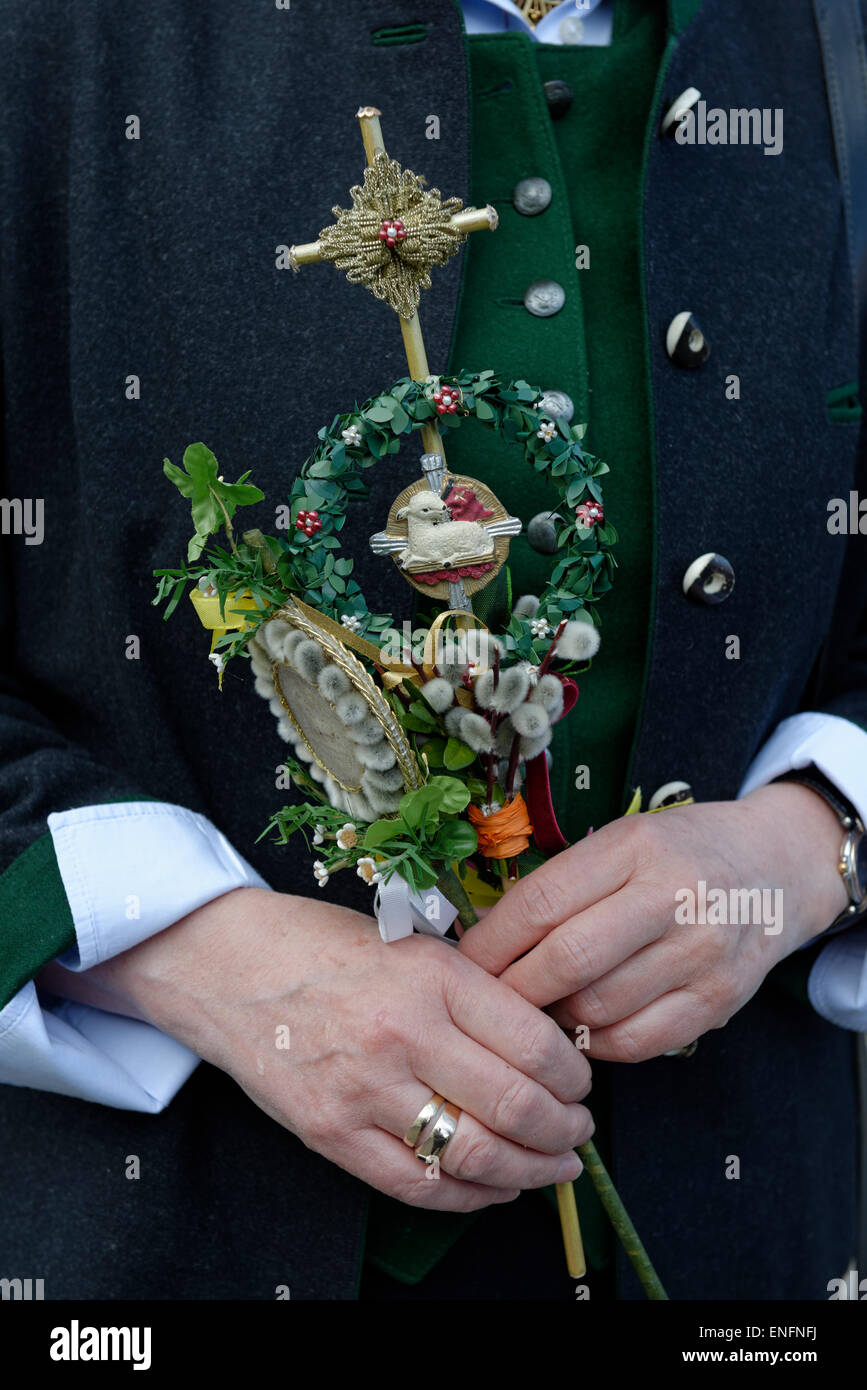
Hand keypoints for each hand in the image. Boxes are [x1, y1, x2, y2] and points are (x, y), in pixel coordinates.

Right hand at [46, 887, 593, 1210]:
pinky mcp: (331, 1133)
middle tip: (579, 1132)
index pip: (533, 1043)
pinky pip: (417, 1185)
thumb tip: (547, 1045)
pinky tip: (491, 1189)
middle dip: (564, 1131)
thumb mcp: (411, 944)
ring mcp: (363, 1089)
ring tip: (550, 1168)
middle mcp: (402, 1033)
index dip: (574, 1076)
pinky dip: (468, 1197)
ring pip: (474, 1155)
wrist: (227, 965)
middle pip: (516, 1105)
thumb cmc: (324, 948)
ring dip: (529, 1172)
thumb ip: (475, 991)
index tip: (582, 1084)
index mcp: (431, 976)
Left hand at [458, 783, 849, 1062]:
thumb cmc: (677, 855)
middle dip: (514, 990)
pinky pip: (635, 1042)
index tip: (462, 965)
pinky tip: (585, 1026)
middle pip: (568, 962)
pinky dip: (596, 1044)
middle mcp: (674, 896)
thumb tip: (482, 945)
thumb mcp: (621, 842)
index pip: (543, 903)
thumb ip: (562, 887)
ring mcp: (702, 952)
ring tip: (539, 1010)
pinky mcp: (719, 1000)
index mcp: (635, 848)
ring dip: (553, 1020)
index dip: (491, 944)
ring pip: (598, 1010)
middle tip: (486, 1002)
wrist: (774, 869)